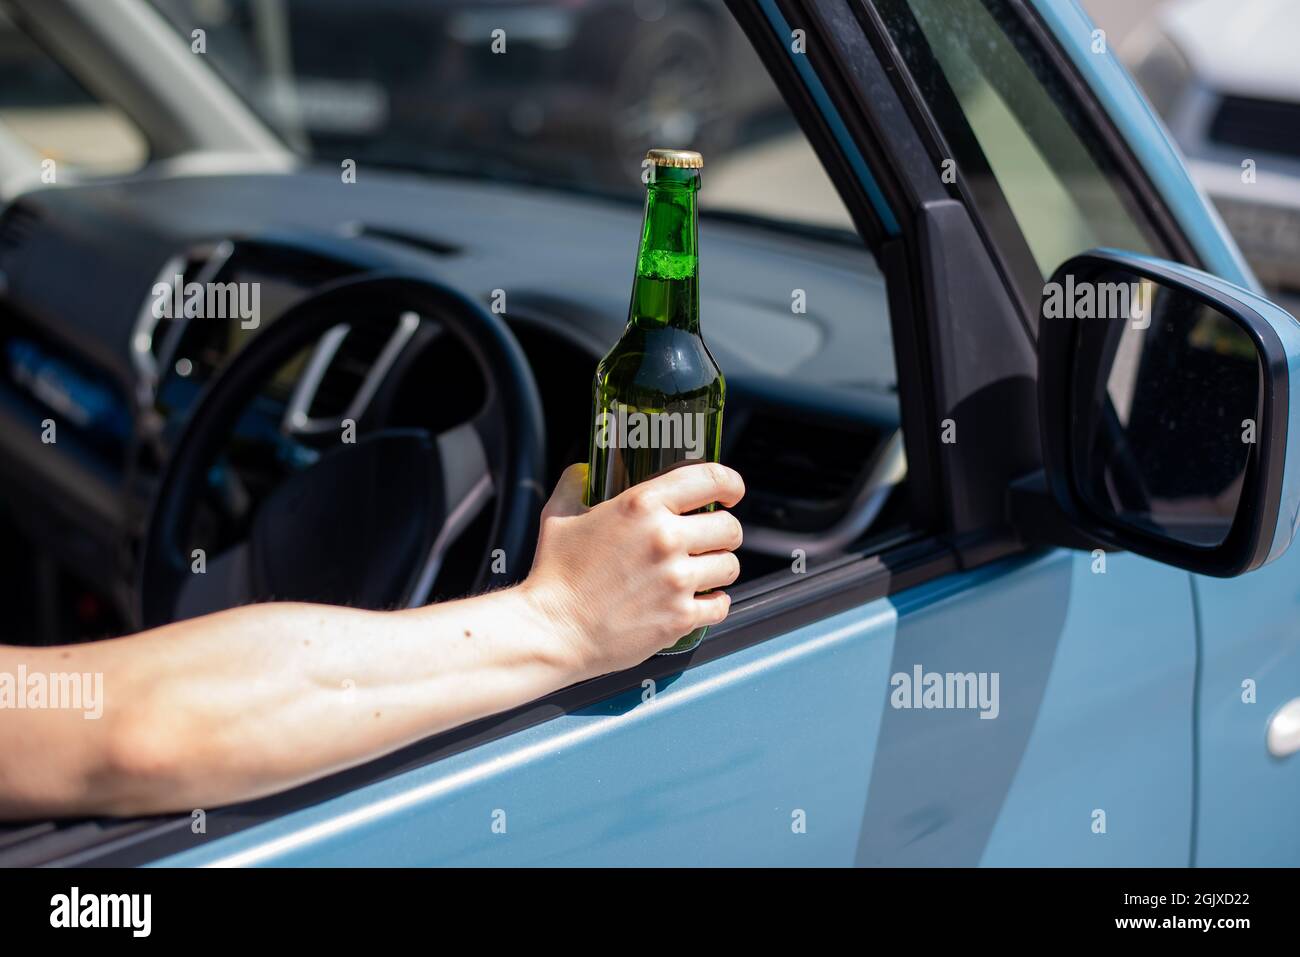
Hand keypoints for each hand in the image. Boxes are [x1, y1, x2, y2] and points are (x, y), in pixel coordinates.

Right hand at [521, 462, 744, 678]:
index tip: (732, 492)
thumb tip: (585, 471)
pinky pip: (721, 604)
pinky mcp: (681, 617)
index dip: (730, 484)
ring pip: (730, 565)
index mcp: (643, 506)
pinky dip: (713, 603)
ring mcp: (677, 580)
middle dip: (723, 533)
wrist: (553, 631)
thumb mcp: (559, 516)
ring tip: (700, 573)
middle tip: (708, 541)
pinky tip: (697, 600)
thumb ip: (575, 484)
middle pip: (730, 527)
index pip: (711, 479)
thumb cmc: (555, 575)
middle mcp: (666, 539)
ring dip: (719, 568)